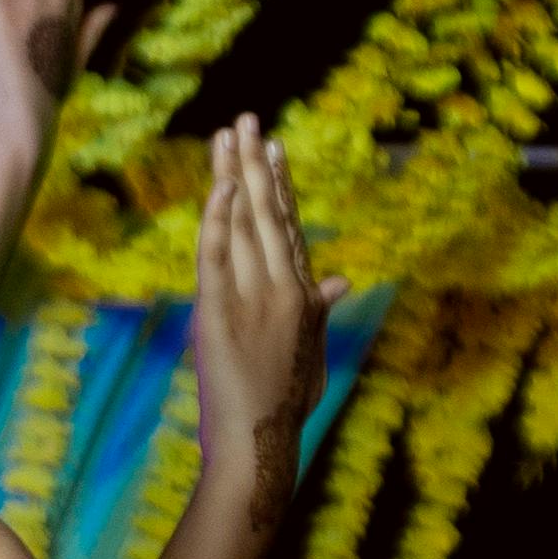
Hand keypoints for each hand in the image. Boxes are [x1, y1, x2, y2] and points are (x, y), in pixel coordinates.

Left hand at [187, 114, 325, 528]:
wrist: (262, 438)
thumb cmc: (287, 400)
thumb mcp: (313, 349)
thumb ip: (321, 307)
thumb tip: (341, 279)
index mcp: (302, 293)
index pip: (290, 226)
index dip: (281, 185)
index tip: (274, 147)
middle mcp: (283, 286)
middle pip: (268, 212)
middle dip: (257, 163)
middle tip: (248, 120)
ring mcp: (253, 296)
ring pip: (242, 223)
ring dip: (234, 176)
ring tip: (226, 136)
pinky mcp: (220, 310)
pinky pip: (216, 254)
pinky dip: (218, 218)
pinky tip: (221, 185)